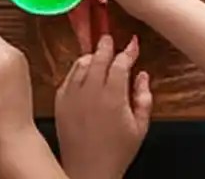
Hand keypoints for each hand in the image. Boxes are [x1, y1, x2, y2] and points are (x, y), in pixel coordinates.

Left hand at [56, 35, 151, 178]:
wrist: (88, 171)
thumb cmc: (117, 152)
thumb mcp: (140, 127)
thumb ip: (144, 98)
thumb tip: (142, 76)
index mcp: (114, 97)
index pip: (121, 63)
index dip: (128, 51)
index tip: (133, 45)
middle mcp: (91, 92)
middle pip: (98, 58)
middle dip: (106, 46)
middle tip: (109, 39)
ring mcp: (73, 97)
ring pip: (80, 65)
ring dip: (90, 56)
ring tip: (97, 54)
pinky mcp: (60, 103)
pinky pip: (67, 78)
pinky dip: (76, 70)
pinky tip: (83, 73)